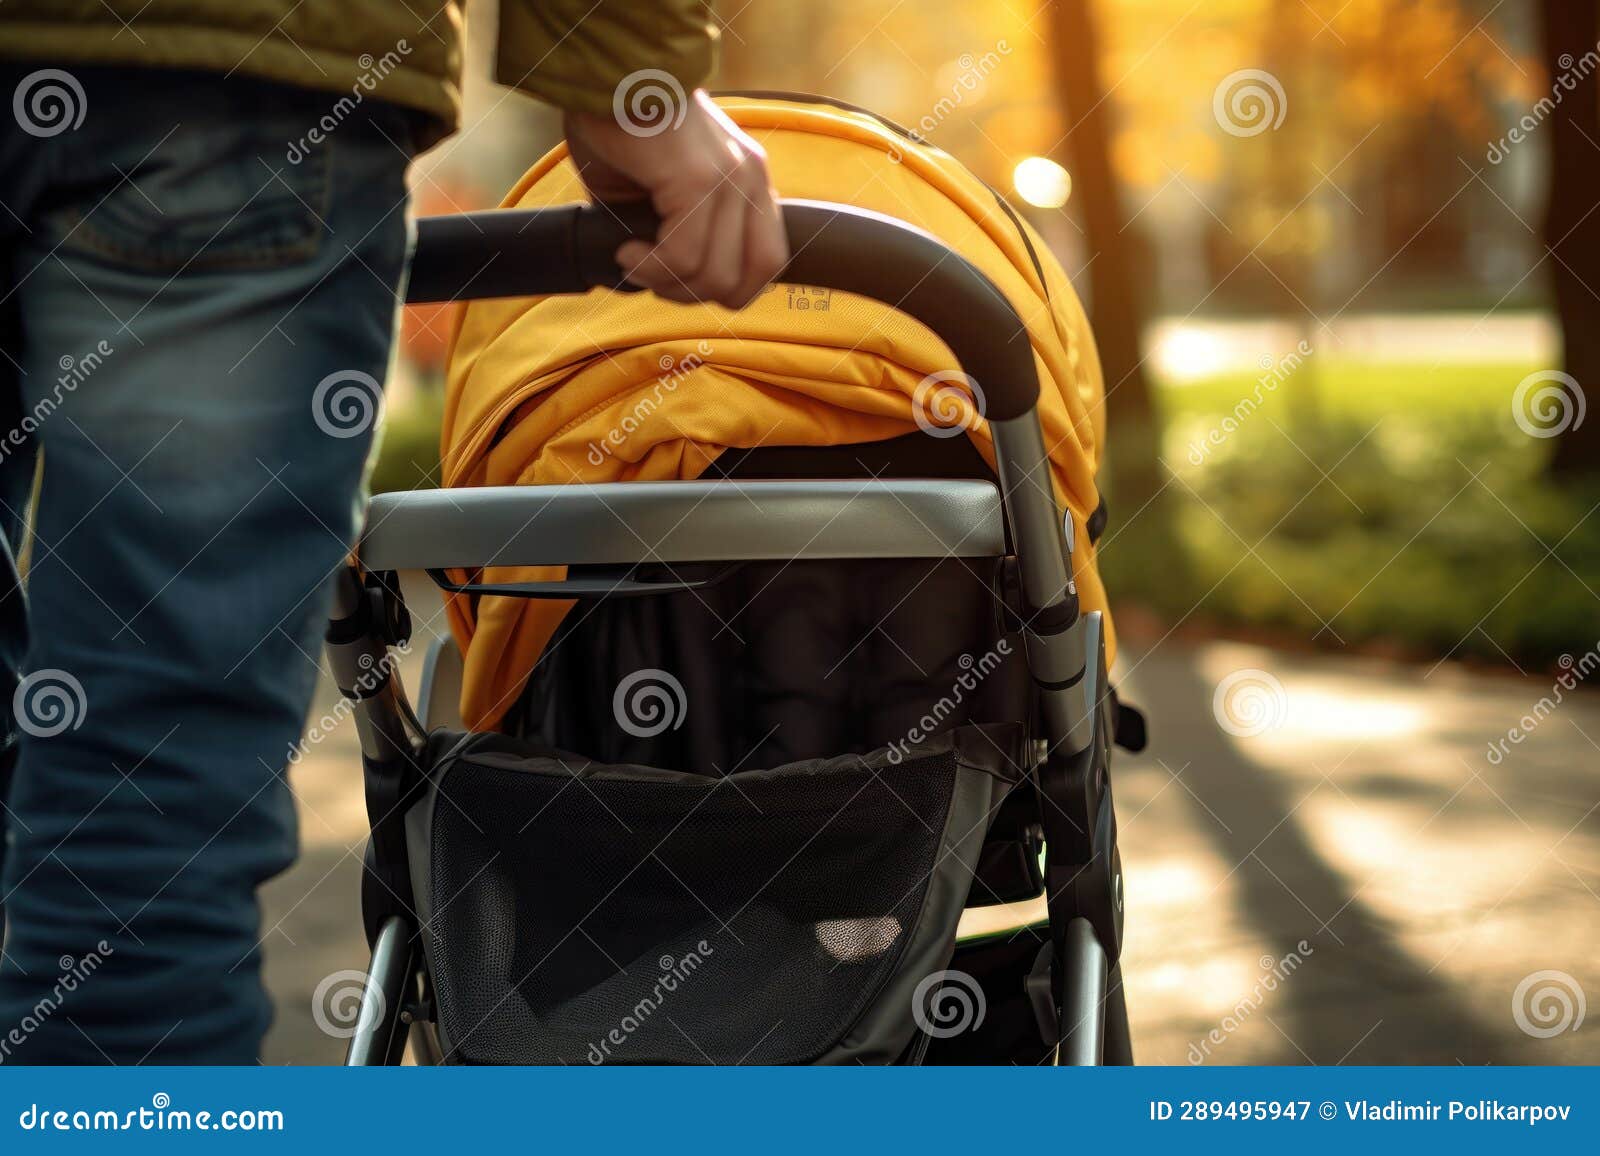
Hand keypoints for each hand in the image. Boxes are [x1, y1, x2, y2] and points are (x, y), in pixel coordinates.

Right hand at [565, 90, 786, 307]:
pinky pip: (684, 257)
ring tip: (633, 259)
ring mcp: (729, 178)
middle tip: (650, 273)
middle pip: (746, 280)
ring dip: (665, 282)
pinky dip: (650, 268)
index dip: (726, 289)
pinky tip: (627, 251)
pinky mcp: (699, 180)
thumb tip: (666, 280)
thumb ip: (680, 229)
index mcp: (749, 179)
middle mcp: (750, 178)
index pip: (768, 263)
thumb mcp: (664, 189)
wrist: (606, 75)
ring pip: (712, 275)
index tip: (680, 280)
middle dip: (692, 294)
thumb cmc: (621, 127)